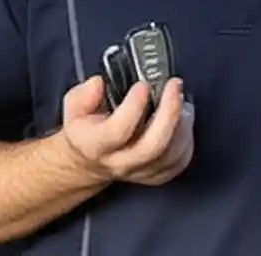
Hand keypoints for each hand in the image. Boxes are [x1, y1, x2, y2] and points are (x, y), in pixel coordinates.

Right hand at [59, 75, 194, 185]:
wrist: (89, 162)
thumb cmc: (86, 132)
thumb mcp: (73, 108)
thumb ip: (83, 95)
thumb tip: (100, 84)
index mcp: (96, 145)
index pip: (118, 130)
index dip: (133, 107)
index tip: (142, 85)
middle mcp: (119, 162)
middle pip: (152, 146)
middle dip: (169, 112)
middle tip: (174, 86)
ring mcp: (140, 172)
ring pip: (170, 155)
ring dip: (182, 124)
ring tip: (180, 99)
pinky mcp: (156, 175)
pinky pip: (179, 161)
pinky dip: (187, 139)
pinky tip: (183, 119)